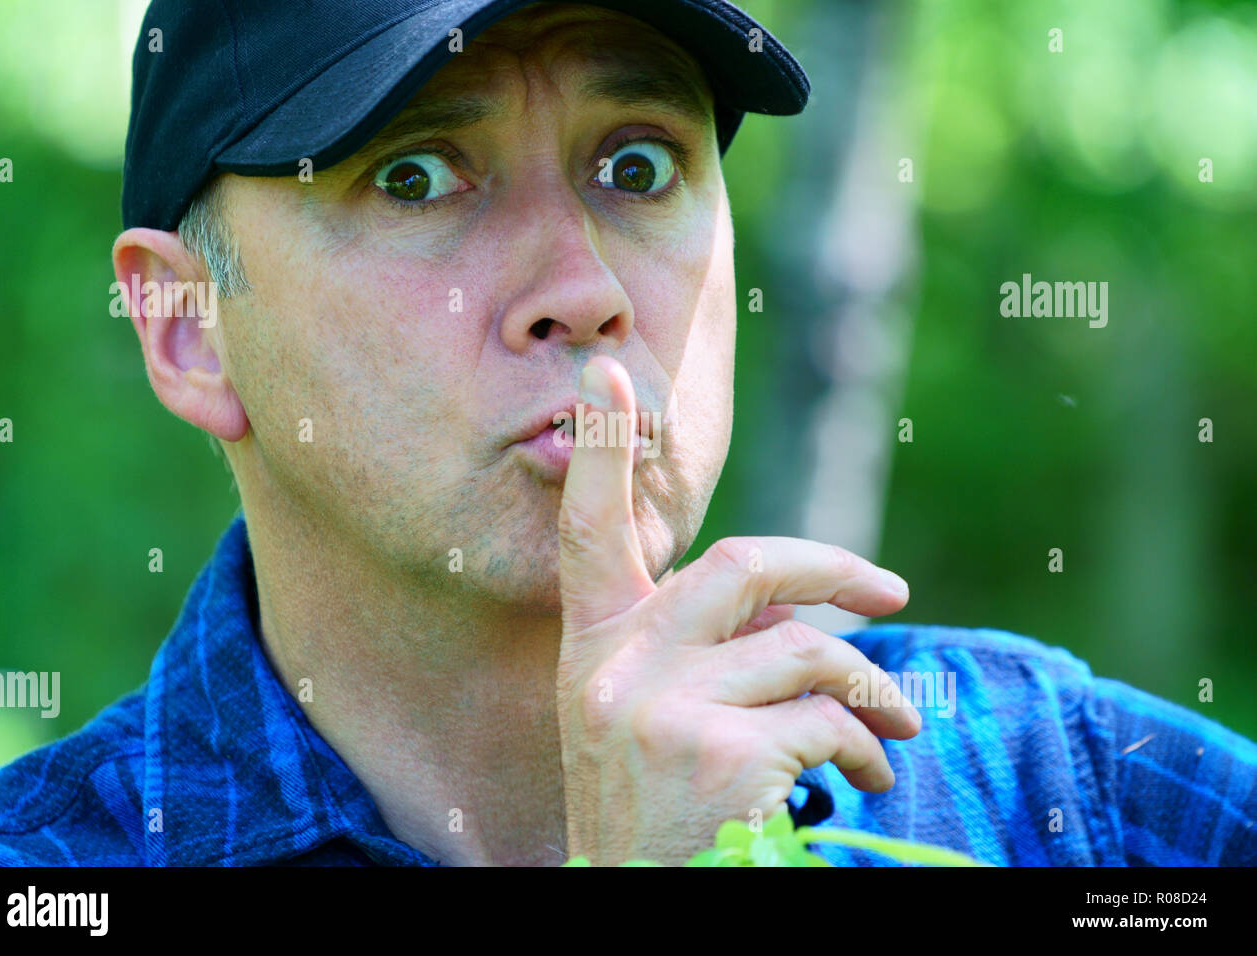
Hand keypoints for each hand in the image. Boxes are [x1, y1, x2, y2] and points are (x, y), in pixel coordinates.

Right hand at [555, 356, 920, 865]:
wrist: (642, 903)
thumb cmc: (659, 817)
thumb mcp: (650, 723)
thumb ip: (699, 652)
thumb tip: (800, 611)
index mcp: (594, 651)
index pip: (590, 533)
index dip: (605, 452)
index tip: (608, 370)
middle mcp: (615, 668)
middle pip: (740, 565)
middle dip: (831, 569)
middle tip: (892, 594)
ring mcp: (660, 707)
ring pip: (803, 648)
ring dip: (870, 689)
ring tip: (896, 730)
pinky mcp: (717, 751)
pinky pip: (828, 716)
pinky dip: (867, 744)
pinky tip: (870, 777)